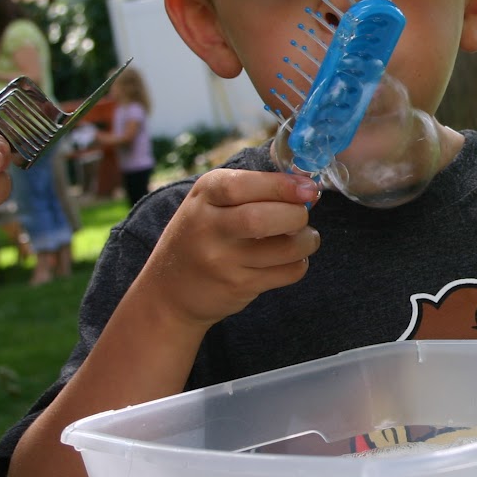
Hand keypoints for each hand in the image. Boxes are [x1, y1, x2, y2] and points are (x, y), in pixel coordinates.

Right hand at [133, 169, 320, 328]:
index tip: (308, 189)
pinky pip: (287, 272)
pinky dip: (300, 263)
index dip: (281, 185)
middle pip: (263, 218)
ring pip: (283, 248)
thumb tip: (306, 189)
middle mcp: (208, 227)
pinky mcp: (238, 286)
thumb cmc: (200, 236)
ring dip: (306, 241)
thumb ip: (251, 190)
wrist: (169, 291)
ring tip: (305, 237)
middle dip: (297, 214)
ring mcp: (222, 261)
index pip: (242, 185)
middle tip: (303, 215)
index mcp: (203, 196)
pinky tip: (291, 258)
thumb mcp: (209, 203)